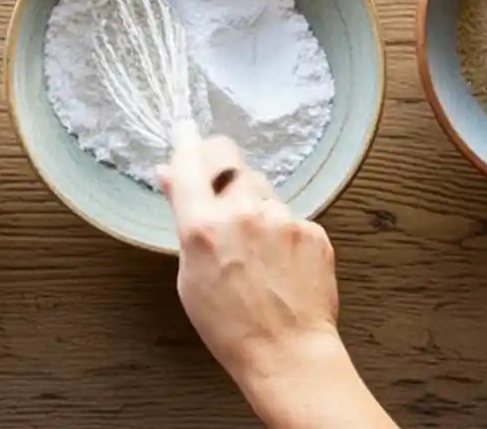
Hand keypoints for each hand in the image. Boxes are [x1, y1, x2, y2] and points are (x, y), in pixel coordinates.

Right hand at [160, 137, 338, 382]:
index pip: (189, 162)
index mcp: (203, 226)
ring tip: (255, 251)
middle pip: (230, 161)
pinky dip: (283, 232)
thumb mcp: (189, 275)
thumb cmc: (230, 326)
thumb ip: (184, 219)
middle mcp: (244, 213)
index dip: (185, 145)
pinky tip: (280, 264)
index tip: (184, 133)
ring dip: (255, 207)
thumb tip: (172, 176)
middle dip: (222, 173)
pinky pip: (291, 216)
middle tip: (221, 198)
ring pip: (263, 190)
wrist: (287, 353)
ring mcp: (283, 219)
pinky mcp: (313, 230)